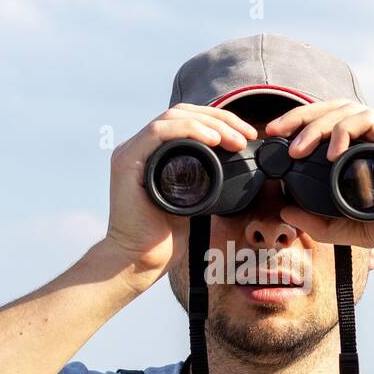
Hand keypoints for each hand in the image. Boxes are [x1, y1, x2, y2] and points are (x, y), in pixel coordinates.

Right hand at [102, 103, 256, 282]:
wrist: (138, 260)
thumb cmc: (162, 237)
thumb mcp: (192, 199)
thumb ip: (202, 178)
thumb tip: (231, 165)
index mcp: (154, 152)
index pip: (188, 121)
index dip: (219, 121)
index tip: (246, 135)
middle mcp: (140, 147)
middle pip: (182, 113)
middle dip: (220, 118)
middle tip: (246, 134)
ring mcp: (131, 151)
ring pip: (173, 117)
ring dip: (209, 123)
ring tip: (235, 138)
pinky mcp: (127, 161)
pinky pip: (159, 132)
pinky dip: (188, 131)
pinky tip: (212, 139)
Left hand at [265, 100, 373, 258]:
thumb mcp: (356, 230)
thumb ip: (322, 223)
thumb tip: (285, 211)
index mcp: (371, 149)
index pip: (331, 124)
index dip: (301, 125)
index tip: (275, 140)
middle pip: (334, 108)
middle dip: (300, 116)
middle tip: (274, 133)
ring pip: (347, 109)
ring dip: (317, 124)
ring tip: (297, 150)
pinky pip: (367, 119)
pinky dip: (344, 130)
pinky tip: (330, 152)